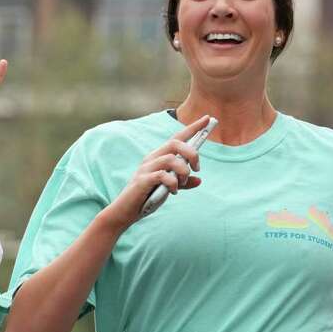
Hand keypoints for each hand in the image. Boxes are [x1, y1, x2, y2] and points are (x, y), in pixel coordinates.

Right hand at [99, 115, 211, 231]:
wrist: (124, 212)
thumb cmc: (146, 198)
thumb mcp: (168, 189)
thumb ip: (183, 183)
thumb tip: (199, 180)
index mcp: (158, 157)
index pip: (177, 138)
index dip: (192, 128)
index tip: (208, 118)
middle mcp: (151, 158)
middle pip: (175, 143)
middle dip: (191, 153)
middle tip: (197, 168)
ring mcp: (146, 169)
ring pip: (170, 159)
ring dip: (183, 171)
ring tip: (182, 183)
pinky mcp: (142, 181)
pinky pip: (162, 176)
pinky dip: (172, 183)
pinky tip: (174, 191)